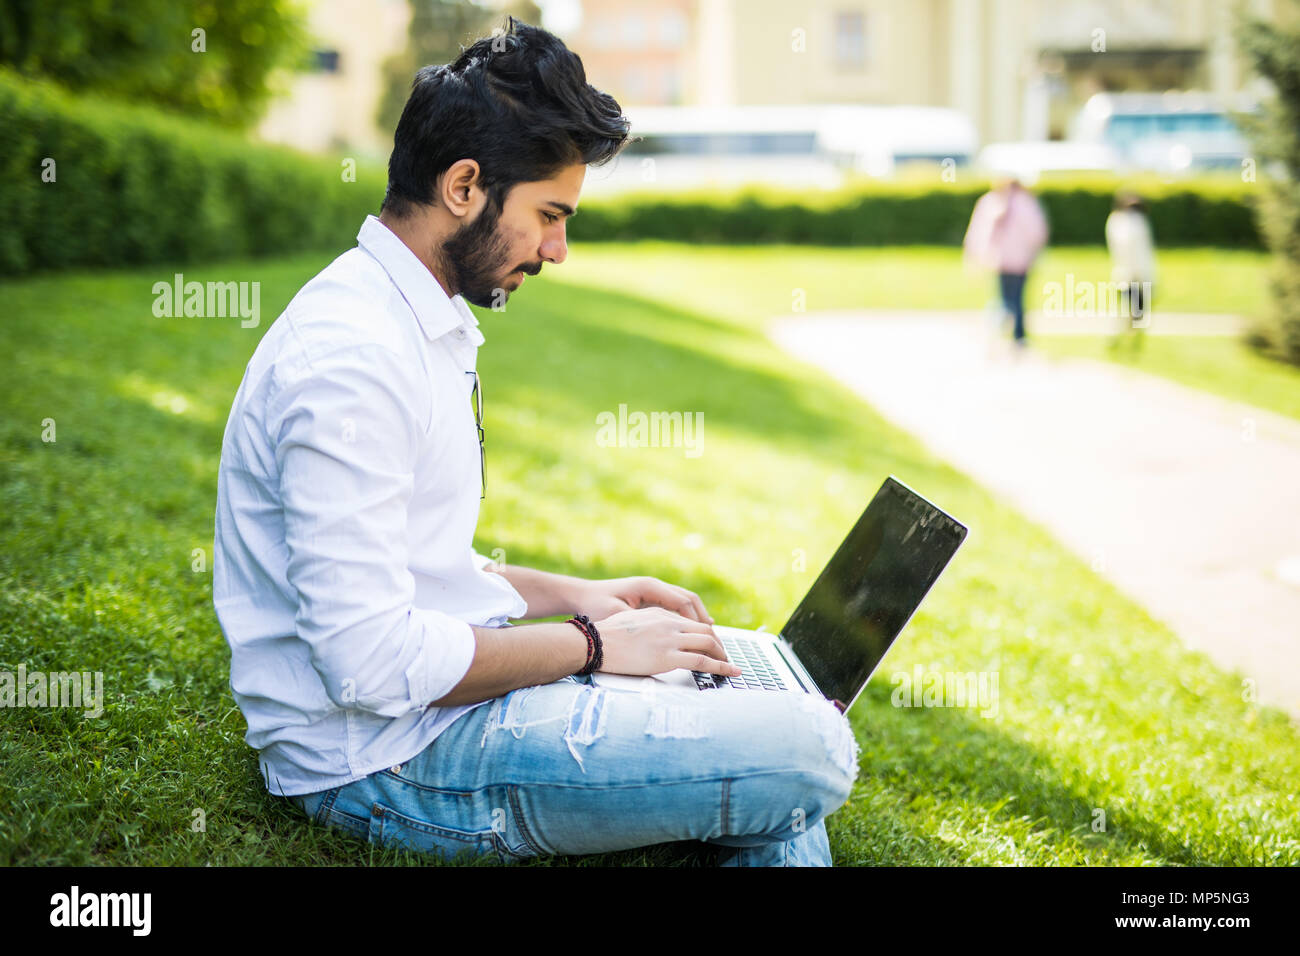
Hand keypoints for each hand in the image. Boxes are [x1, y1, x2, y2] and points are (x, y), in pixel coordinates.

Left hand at [572, 575, 713, 625]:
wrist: (581, 596)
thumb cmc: (596, 606)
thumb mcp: (616, 615)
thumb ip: (639, 622)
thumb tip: (661, 632)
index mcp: (649, 586)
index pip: (682, 601)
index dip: (696, 620)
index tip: (706, 636)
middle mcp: (654, 586)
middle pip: (688, 599)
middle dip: (703, 618)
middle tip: (714, 637)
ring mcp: (653, 591)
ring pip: (684, 602)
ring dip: (697, 617)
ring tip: (709, 635)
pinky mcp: (650, 598)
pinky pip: (674, 607)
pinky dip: (686, 618)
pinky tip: (691, 631)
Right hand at [593, 607, 738, 678]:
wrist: (594, 643)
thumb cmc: (604, 636)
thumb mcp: (629, 622)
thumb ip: (645, 626)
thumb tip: (650, 637)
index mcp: (660, 614)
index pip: (691, 622)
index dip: (704, 634)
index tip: (710, 644)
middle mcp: (669, 624)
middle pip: (705, 631)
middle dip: (719, 645)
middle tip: (724, 656)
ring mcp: (670, 640)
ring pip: (709, 643)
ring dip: (723, 656)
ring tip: (730, 666)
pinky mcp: (669, 657)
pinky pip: (703, 662)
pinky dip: (722, 668)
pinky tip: (731, 673)